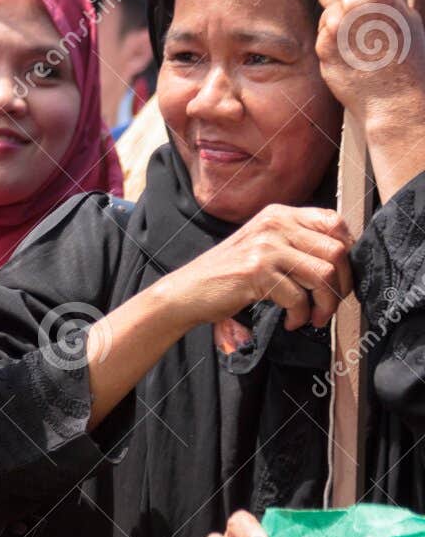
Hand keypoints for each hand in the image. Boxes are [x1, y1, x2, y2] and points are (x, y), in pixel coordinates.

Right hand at [163, 203, 352, 332]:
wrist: (188, 291)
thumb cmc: (227, 274)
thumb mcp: (262, 246)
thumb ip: (295, 243)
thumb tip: (342, 259)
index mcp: (278, 214)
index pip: (334, 222)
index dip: (348, 251)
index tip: (341, 276)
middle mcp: (273, 224)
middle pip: (336, 251)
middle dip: (341, 285)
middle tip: (330, 304)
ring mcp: (264, 246)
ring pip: (323, 275)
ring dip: (324, 304)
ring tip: (313, 317)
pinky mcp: (256, 271)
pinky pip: (299, 297)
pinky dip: (300, 316)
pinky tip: (289, 321)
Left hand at [315, 0, 424, 138]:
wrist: (395, 98)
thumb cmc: (406, 58)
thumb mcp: (407, 15)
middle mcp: (353, 3)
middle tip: (358, 16)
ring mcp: (334, 25)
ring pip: (324, 11)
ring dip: (335, 21)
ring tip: (360, 39)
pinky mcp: (322, 44)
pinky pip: (321, 33)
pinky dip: (331, 41)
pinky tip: (350, 53)